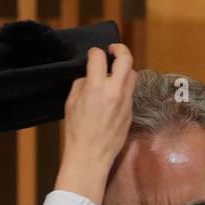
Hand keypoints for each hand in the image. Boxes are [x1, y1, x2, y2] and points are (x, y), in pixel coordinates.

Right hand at [53, 43, 135, 204]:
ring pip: (132, 75)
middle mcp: (115, 91)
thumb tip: (90, 76)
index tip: (93, 55)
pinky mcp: (130, 112)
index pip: (99, 57)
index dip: (95, 52)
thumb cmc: (78, 132)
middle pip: (126, 59)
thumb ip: (82, 84)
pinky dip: (123, 88)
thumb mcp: (71, 103)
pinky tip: (114, 94)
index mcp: (96, 88)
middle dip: (120, 50)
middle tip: (113, 51)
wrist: (91, 155)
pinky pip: (130, 92)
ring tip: (114, 73)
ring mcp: (126, 102)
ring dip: (124, 69)